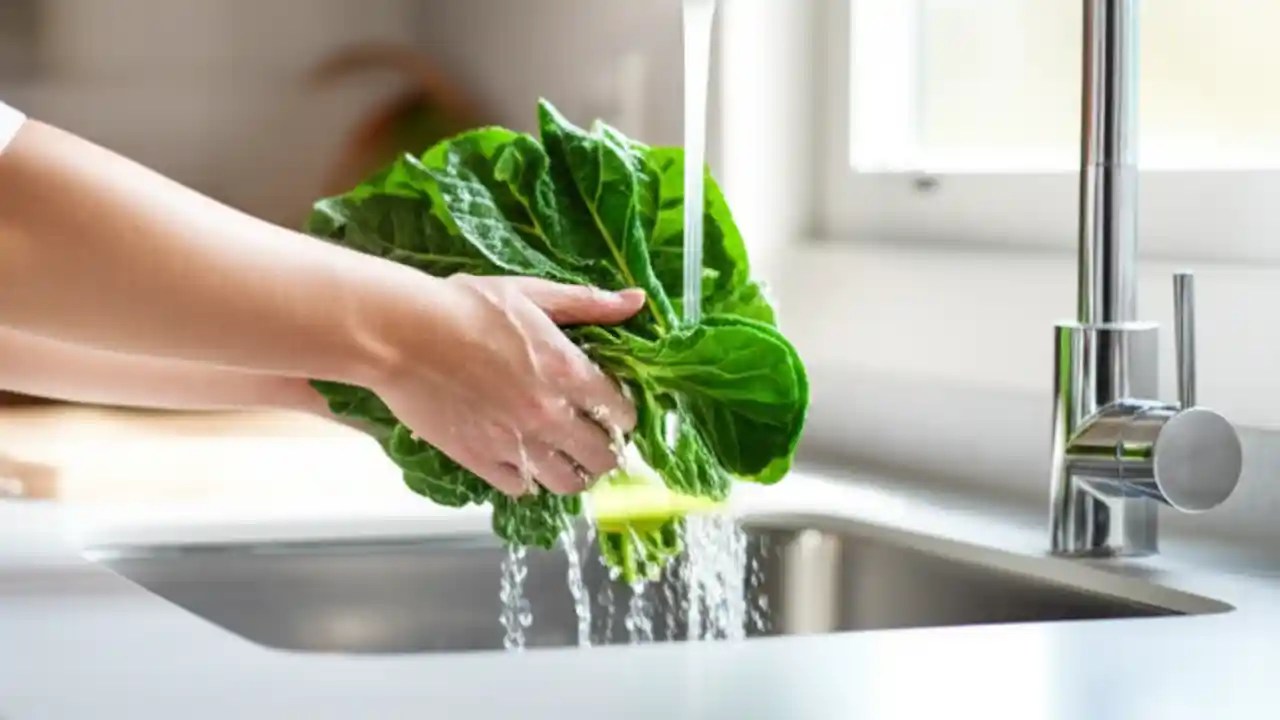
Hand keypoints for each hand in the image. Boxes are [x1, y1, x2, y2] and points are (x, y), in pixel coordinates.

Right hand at [370, 274, 643, 496]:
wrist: (401, 333)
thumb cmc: (464, 306)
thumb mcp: (532, 294)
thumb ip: (589, 304)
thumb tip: (636, 300)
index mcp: (569, 373)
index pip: (621, 416)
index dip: (622, 416)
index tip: (613, 412)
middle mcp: (550, 416)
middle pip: (602, 459)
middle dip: (605, 451)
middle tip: (593, 440)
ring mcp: (516, 443)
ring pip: (567, 483)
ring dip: (572, 473)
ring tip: (565, 458)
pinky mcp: (481, 460)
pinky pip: (521, 488)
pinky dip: (528, 479)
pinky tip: (522, 459)